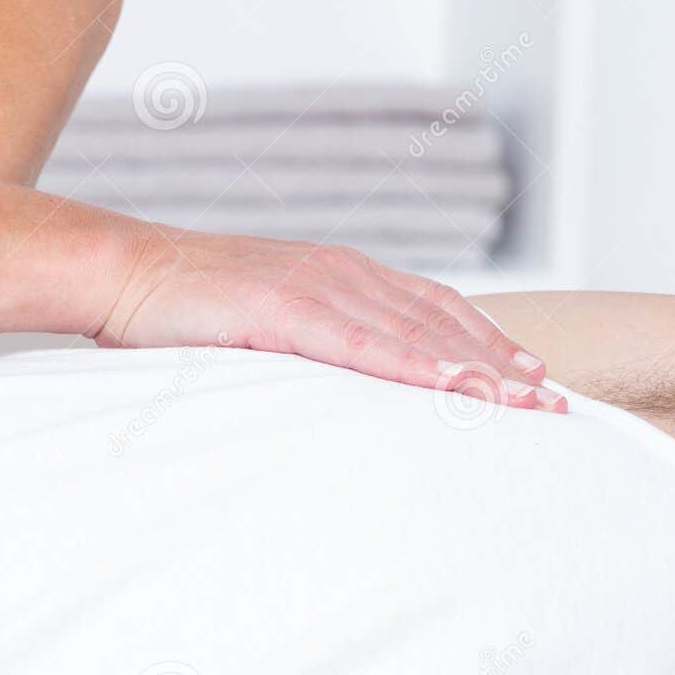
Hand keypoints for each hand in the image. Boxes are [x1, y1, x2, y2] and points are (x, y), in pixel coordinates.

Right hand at [97, 228, 562, 411]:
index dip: (482, 338)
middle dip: (498, 360)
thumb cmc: (181, 305)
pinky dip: (417, 366)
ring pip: (413, 331)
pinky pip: (364, 344)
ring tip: (524, 404)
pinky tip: (455, 388)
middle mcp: (336, 270)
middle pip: (438, 318)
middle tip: (551, 402)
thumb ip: (305, 340)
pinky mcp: (284, 310)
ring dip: (475, 368)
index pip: (427, 305)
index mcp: (333, 270)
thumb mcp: (258, 320)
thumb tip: (335, 384)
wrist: (123, 272)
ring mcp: (313, 286)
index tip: (526, 373)